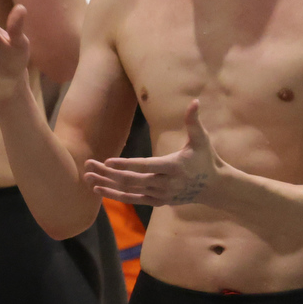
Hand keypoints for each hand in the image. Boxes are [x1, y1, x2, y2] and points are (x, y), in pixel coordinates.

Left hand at [85, 100, 222, 205]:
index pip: (146, 166)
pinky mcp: (158, 202)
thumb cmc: (206, 159)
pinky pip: (133, 199)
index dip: (126, 165)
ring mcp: (161, 195)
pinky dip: (115, 195)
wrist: (215, 187)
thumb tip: (196, 101)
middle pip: (132, 179)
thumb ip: (194, 122)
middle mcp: (166, 184)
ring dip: (107, 183)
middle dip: (108, 173)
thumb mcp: (202, 140)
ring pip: (129, 190)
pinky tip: (98, 189)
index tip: (107, 161)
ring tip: (87, 176)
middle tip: (87, 164)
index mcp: (174, 167)